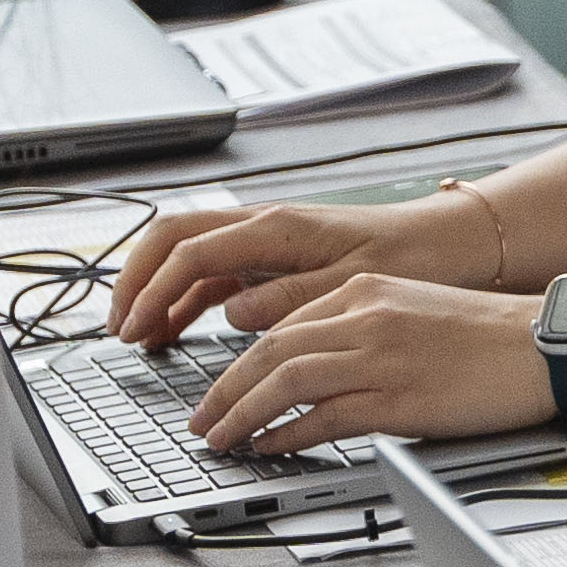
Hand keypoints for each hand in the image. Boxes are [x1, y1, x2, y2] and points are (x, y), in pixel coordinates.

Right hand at [110, 194, 479, 345]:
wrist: (448, 244)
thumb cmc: (410, 258)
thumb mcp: (352, 285)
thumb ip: (289, 298)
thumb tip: (233, 313)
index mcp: (277, 227)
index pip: (189, 251)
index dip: (153, 290)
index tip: (134, 329)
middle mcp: (263, 226)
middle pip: (171, 241)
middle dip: (135, 282)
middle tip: (118, 329)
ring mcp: (264, 242)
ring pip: (187, 258)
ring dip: (157, 294)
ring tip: (139, 340)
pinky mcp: (272, 260)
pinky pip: (212, 276)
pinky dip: (185, 302)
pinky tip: (174, 333)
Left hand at [182, 276, 554, 452]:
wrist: (548, 346)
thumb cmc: (491, 339)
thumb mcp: (414, 312)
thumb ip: (362, 330)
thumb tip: (315, 365)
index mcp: (366, 291)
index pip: (281, 324)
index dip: (238, 360)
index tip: (220, 387)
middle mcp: (365, 317)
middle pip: (269, 352)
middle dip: (223, 390)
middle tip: (199, 420)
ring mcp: (379, 357)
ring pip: (284, 382)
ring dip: (241, 415)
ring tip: (219, 440)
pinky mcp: (398, 399)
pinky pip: (323, 418)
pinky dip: (287, 434)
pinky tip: (269, 447)